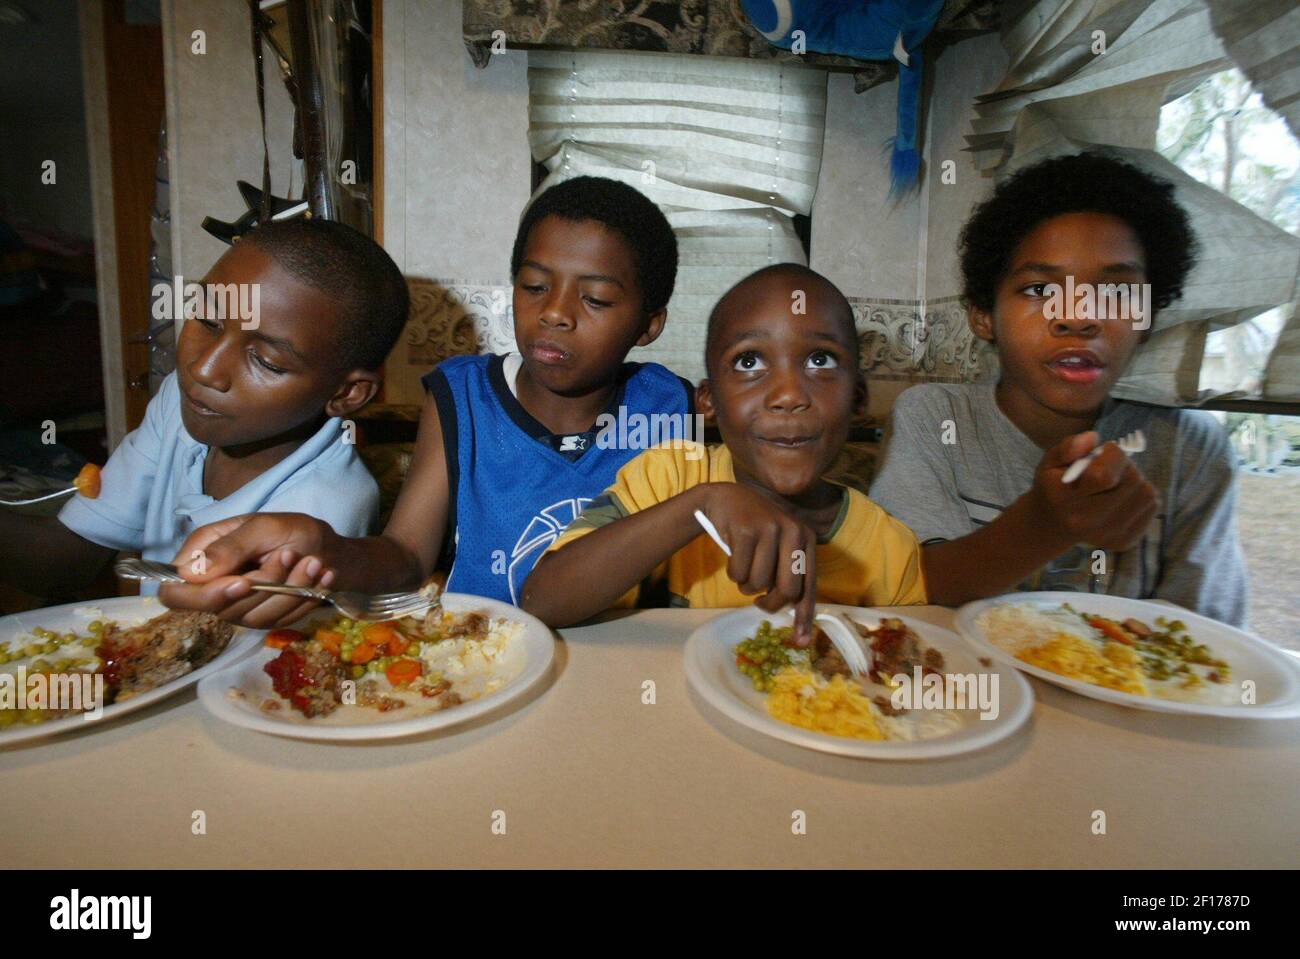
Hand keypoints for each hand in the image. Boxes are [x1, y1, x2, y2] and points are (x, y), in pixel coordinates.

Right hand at [159, 513, 336, 628]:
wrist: (330, 548)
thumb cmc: (292, 531)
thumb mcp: (263, 528)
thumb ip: (229, 548)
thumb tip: (189, 573)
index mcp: (203, 557)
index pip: (175, 594)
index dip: (202, 597)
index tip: (242, 583)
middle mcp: (216, 587)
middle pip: (220, 609)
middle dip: (263, 584)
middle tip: (289, 554)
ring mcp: (241, 607)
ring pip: (254, 617)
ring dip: (289, 589)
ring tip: (313, 562)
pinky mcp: (266, 618)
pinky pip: (280, 620)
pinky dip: (304, 599)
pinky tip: (321, 577)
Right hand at [698, 484, 816, 645]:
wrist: (726, 499)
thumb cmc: (755, 532)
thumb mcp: (779, 547)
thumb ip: (789, 575)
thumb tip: (797, 620)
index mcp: (807, 538)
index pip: (809, 585)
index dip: (804, 616)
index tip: (799, 641)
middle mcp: (794, 531)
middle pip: (787, 590)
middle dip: (770, 604)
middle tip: (759, 603)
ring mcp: (770, 529)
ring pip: (759, 583)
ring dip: (746, 585)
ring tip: (744, 569)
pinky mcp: (747, 530)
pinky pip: (738, 572)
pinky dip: (733, 573)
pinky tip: (733, 557)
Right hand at [1031, 432, 1158, 551]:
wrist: (1052, 525)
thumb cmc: (1054, 486)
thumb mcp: (1052, 460)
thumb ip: (1070, 446)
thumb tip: (1093, 438)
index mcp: (1064, 499)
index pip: (1104, 476)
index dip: (1112, 456)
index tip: (1103, 452)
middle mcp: (1086, 521)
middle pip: (1132, 481)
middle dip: (1125, 466)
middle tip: (1110, 468)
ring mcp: (1107, 535)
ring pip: (1147, 494)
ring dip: (1136, 481)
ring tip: (1117, 483)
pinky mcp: (1124, 541)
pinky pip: (1152, 507)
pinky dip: (1142, 497)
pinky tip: (1123, 498)